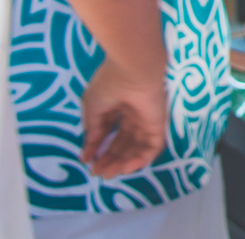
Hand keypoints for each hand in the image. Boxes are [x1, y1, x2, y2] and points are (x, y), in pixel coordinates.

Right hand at [81, 57, 167, 178]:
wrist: (132, 70)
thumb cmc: (110, 84)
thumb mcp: (93, 108)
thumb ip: (92, 132)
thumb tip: (85, 155)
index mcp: (118, 106)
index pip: (109, 132)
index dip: (99, 147)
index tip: (88, 161)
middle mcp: (133, 114)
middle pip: (123, 142)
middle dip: (110, 159)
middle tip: (98, 173)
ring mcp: (147, 120)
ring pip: (136, 148)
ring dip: (123, 163)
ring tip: (108, 174)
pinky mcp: (159, 124)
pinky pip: (153, 147)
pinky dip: (141, 160)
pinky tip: (125, 168)